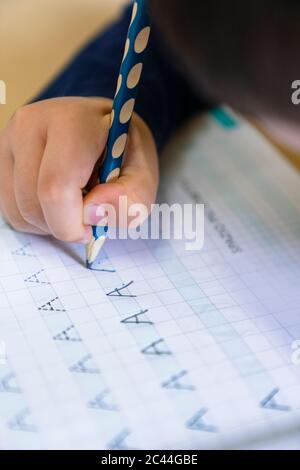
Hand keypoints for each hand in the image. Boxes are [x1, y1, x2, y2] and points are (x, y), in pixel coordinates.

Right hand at [0, 97, 158, 242]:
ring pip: (19, 210)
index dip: (72, 221)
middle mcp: (31, 123)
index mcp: (72, 121)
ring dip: (50, 224)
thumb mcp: (144, 175)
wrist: (100, 127)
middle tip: (89, 214)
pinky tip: (57, 201)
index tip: (93, 226)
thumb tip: (92, 213)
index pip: (56, 186)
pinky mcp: (1, 156)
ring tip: (75, 202)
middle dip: (64, 225)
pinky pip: (10, 209)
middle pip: (34, 202)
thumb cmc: (122, 151)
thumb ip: (131, 197)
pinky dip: (36, 219)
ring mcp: (9, 138)